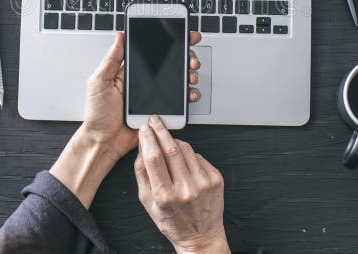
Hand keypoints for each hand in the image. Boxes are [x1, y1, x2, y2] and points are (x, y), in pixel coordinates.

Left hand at [50, 32, 201, 208]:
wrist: (104, 142)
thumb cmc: (98, 114)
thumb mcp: (99, 82)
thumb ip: (111, 59)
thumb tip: (120, 36)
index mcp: (131, 71)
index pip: (153, 51)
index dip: (169, 40)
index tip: (182, 33)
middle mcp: (146, 81)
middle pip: (172, 63)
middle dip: (186, 56)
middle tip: (190, 58)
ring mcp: (156, 96)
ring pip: (180, 80)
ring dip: (190, 74)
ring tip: (190, 75)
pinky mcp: (162, 111)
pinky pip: (180, 101)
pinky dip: (189, 95)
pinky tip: (189, 93)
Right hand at [135, 115, 228, 253]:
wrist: (200, 236)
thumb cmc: (172, 221)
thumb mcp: (147, 201)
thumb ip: (142, 172)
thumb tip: (142, 147)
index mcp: (165, 195)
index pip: (154, 157)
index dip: (148, 138)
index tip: (144, 128)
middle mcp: (185, 189)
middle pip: (171, 148)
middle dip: (160, 130)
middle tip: (155, 120)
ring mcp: (203, 183)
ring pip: (186, 148)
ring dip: (174, 140)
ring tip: (168, 140)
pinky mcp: (215, 179)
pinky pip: (198, 156)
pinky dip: (189, 154)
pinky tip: (184, 161)